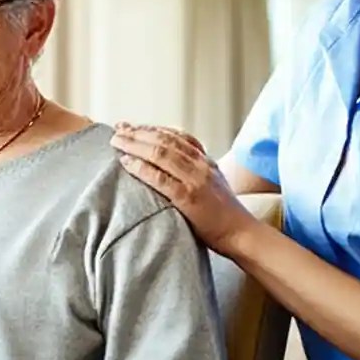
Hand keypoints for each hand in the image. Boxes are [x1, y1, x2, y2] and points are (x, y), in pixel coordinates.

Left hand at [111, 122, 259, 256]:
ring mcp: (195, 180)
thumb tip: (169, 163)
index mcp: (205, 160)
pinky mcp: (188, 198)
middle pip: (164, 140)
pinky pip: (160, 178)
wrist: (242, 234)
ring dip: (135, 145)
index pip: (175, 136)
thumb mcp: (213, 183)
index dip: (151, 128)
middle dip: (138, 132)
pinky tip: (126, 163)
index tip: (131, 126)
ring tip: (116, 141)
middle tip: (117, 128)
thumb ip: (194, 170)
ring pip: (160, 153)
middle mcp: (200, 165)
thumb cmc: (224, 214)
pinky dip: (141, 168)